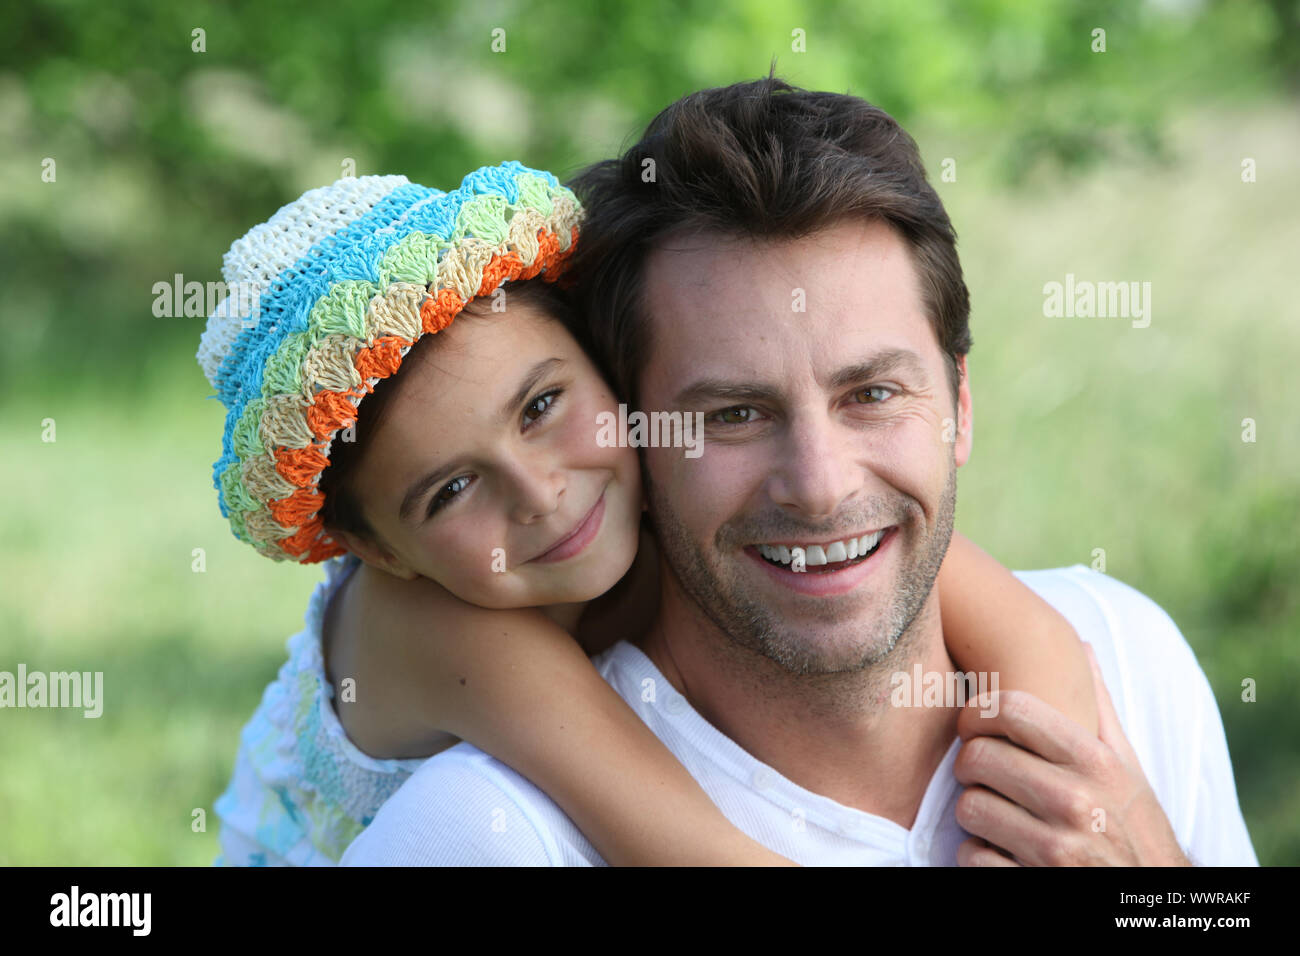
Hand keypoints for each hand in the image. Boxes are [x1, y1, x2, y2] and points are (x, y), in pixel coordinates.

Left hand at [953, 644, 1188, 865]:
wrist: (1154, 900)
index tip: (975, 727)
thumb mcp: (1129, 769)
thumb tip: (1083, 646)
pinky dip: (978, 857)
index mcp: (1095, 763)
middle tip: (983, 775)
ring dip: (974, 814)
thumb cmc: (1135, 829)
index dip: (977, 713)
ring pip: (968, 807)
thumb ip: (1099, 708)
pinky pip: (971, 856)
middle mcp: (1076, 802)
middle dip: (972, 766)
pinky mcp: (1032, 884)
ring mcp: (1054, 848)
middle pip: (977, 756)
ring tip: (998, 815)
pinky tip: (1003, 853)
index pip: (1010, 709)